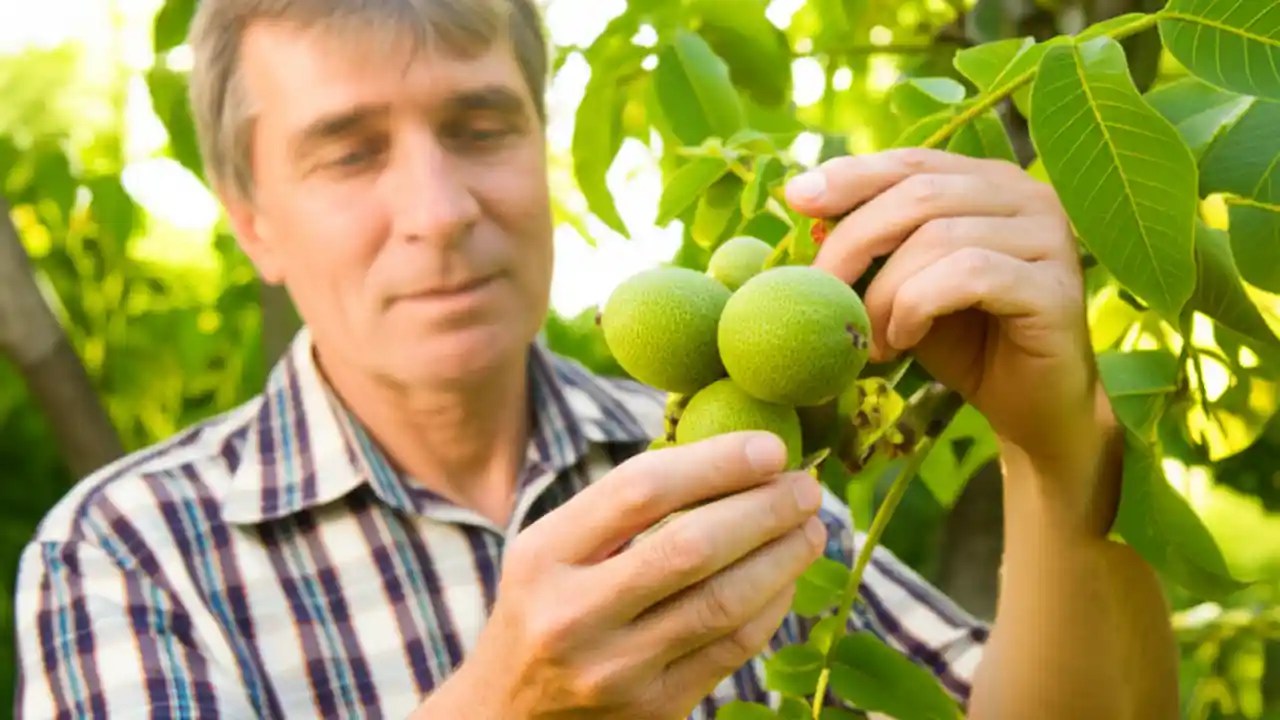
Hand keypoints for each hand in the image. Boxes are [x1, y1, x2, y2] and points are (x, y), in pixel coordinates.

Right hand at [419, 431, 826, 718]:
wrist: (511, 713)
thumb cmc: (547, 605)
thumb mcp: (553, 548)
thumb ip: (622, 507)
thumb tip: (730, 456)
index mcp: (545, 556)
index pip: (640, 491)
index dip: (716, 462)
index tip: (770, 447)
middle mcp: (574, 615)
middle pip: (691, 547)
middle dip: (764, 509)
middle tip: (806, 486)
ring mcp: (616, 671)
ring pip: (723, 603)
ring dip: (782, 557)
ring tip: (812, 527)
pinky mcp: (654, 710)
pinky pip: (732, 650)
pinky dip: (771, 607)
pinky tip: (787, 578)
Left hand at [785, 148, 1098, 467]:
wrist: (1030, 409)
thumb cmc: (964, 343)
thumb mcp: (905, 284)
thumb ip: (873, 244)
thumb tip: (803, 200)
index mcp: (988, 183)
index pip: (911, 163)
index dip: (852, 174)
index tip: (798, 198)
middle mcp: (1026, 196)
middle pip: (919, 196)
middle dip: (854, 244)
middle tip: (821, 295)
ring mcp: (1049, 237)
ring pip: (939, 237)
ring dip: (886, 292)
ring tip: (873, 338)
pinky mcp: (1056, 286)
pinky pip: (969, 275)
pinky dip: (918, 306)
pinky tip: (904, 340)